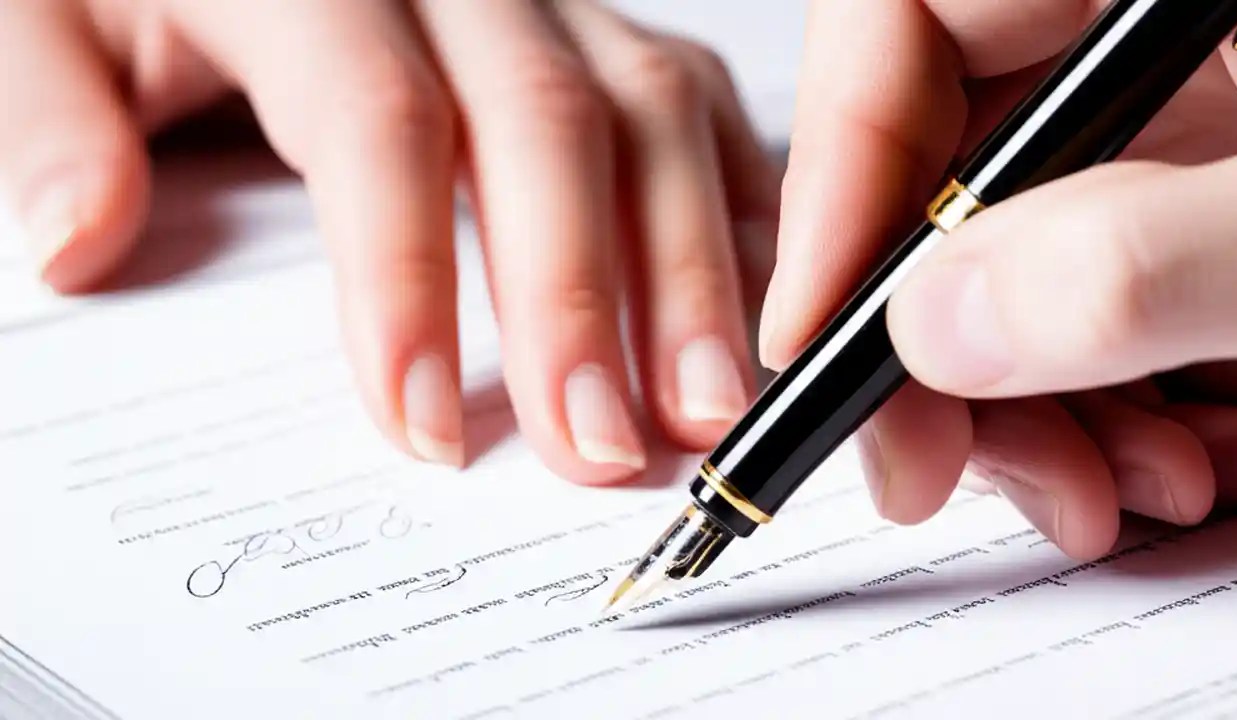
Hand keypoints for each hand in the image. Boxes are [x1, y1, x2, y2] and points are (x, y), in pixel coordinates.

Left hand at [0, 0, 779, 483]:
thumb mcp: (43, 23)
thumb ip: (40, 115)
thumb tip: (75, 238)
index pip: (379, 123)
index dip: (407, 279)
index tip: (423, 430)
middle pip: (546, 123)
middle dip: (579, 299)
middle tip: (600, 448)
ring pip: (650, 109)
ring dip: (688, 269)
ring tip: (701, 406)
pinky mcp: (603, 30)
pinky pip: (693, 101)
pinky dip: (733, 203)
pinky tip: (748, 303)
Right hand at [768, 0, 1236, 558]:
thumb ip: (1148, 260)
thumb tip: (940, 330)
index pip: (900, 19)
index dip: (831, 182)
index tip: (811, 340)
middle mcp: (1123, 32)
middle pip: (934, 161)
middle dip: (934, 339)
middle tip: (930, 462)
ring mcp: (1161, 115)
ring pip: (999, 246)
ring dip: (1016, 397)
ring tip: (1091, 492)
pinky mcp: (1185, 198)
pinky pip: (1079, 289)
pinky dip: (1096, 393)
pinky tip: (1152, 457)